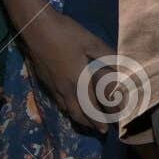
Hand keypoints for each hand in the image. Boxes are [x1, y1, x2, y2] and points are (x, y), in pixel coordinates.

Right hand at [18, 7, 114, 130]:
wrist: (35, 27)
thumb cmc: (65, 33)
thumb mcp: (90, 42)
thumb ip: (107, 55)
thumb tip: (123, 65)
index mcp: (78, 81)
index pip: (90, 108)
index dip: (98, 120)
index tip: (107, 129)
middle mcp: (64, 89)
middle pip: (77, 113)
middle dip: (88, 124)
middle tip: (98, 130)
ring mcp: (52, 85)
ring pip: (66, 108)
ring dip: (77, 117)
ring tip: (85, 122)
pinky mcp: (44, 80)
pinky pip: (58, 101)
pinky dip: (67, 107)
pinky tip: (69, 103)